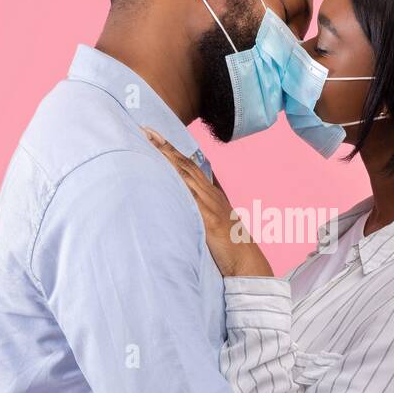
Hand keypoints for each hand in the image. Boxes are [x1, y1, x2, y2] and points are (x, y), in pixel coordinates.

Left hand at [144, 128, 273, 277]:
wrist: (247, 263)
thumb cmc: (230, 246)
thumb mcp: (216, 223)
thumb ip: (201, 211)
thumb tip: (185, 203)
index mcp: (212, 194)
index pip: (190, 165)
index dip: (173, 150)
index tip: (156, 136)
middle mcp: (211, 194)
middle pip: (186, 163)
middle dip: (165, 145)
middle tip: (147, 129)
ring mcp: (210, 205)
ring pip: (187, 174)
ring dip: (168, 156)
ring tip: (151, 141)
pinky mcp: (209, 219)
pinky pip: (191, 197)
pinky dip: (178, 182)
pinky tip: (166, 170)